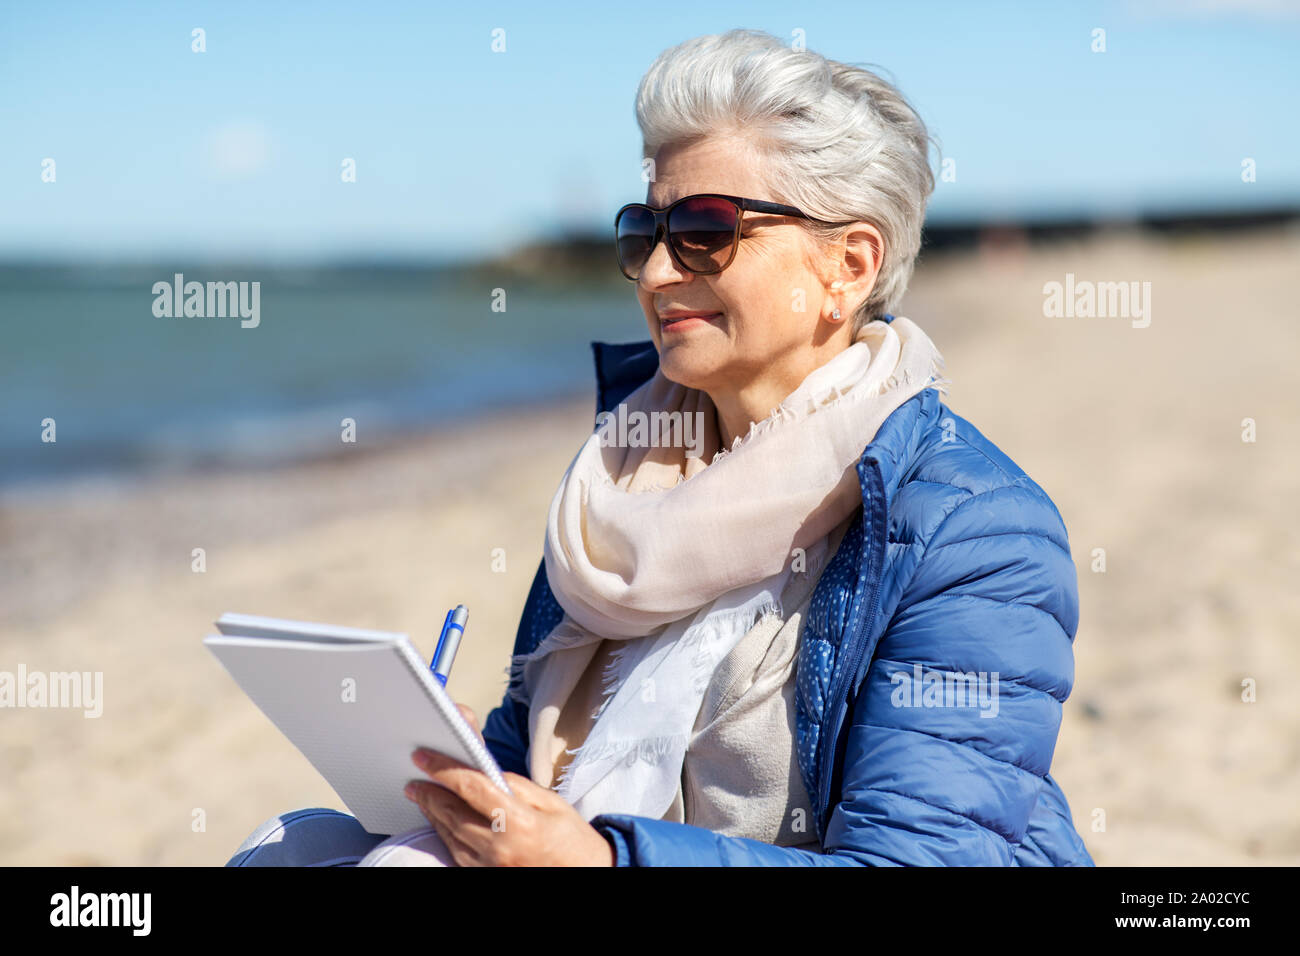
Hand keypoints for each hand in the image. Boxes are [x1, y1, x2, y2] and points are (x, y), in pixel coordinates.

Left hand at [403, 703, 614, 866]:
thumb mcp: (551, 802)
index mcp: (520, 823)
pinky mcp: (485, 877)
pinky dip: (445, 833)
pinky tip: (442, 820)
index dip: (444, 770)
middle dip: (429, 794)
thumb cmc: (572, 839)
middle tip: (414, 779)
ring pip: (450, 836)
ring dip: (433, 813)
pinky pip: (457, 853)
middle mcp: (500, 849)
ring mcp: (490, 868)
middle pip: (452, 814)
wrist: (587, 875)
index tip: (424, 758)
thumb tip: (484, 773)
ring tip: (422, 795)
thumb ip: (515, 786)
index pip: (472, 788)